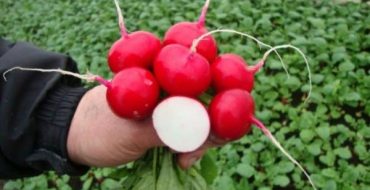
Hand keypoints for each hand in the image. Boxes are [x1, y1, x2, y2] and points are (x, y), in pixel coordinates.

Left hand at [67, 85, 224, 168]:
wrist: (76, 138)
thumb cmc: (98, 129)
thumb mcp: (133, 131)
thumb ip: (169, 127)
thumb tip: (207, 127)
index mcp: (160, 70)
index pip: (203, 74)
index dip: (223, 94)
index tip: (222, 124)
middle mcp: (170, 82)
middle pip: (210, 95)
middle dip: (213, 123)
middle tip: (201, 149)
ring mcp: (171, 103)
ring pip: (203, 116)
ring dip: (202, 139)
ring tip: (185, 160)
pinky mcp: (169, 121)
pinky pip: (191, 131)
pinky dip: (191, 146)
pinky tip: (183, 160)